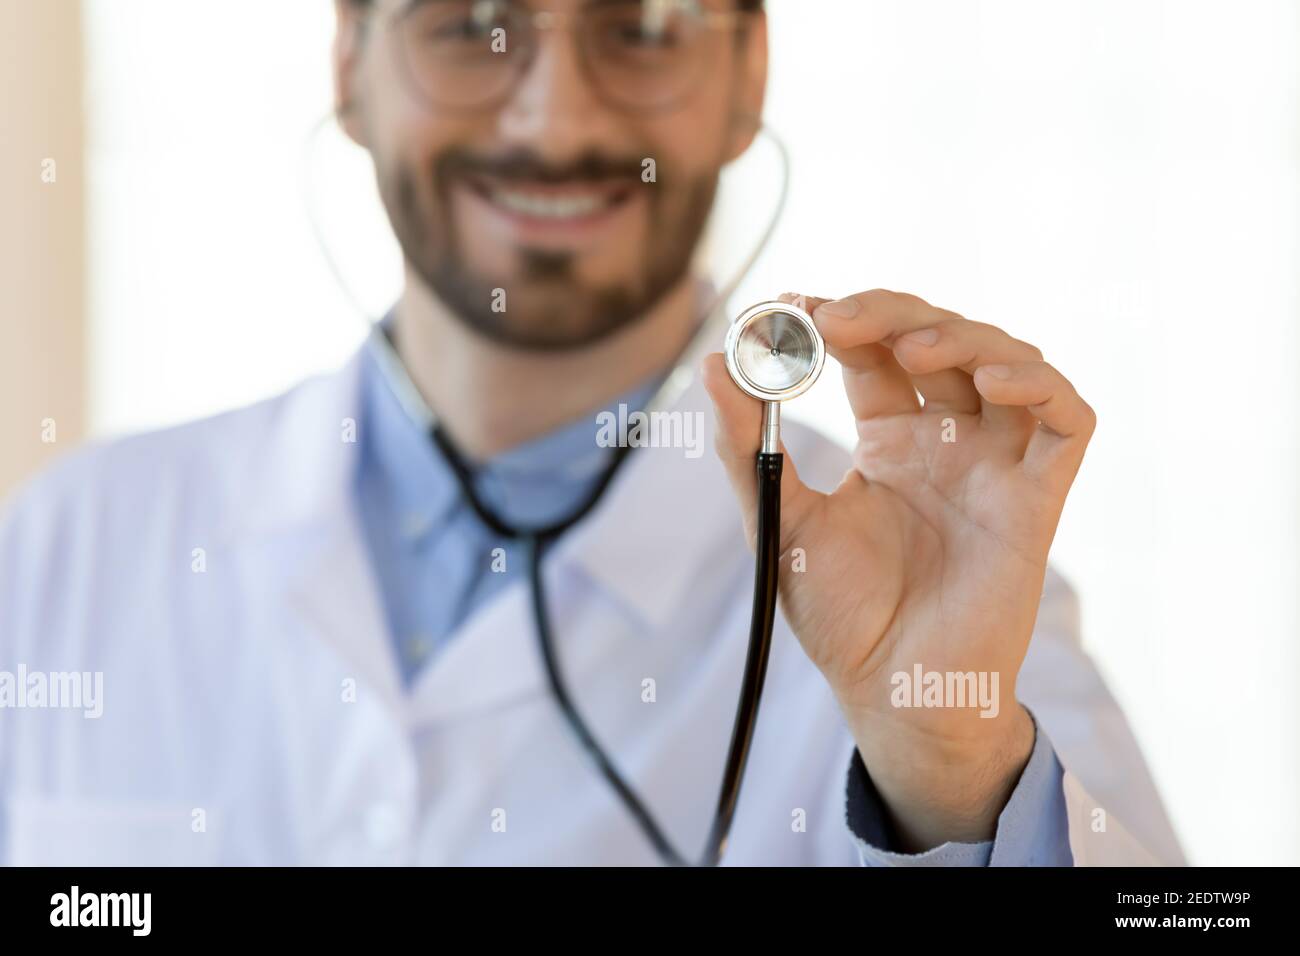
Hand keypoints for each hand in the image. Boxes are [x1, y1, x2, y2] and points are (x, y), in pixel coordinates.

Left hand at [703, 290, 1095, 850]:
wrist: (891, 692)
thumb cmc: (841, 615)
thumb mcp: (782, 518)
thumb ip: (748, 445)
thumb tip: (714, 363)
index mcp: (891, 441)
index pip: (878, 352)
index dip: (843, 318)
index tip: (794, 305)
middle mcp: (948, 442)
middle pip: (941, 339)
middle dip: (892, 314)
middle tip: (836, 318)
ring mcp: (995, 466)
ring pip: (1008, 362)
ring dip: (964, 336)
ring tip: (906, 345)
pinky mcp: (1036, 500)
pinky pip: (1067, 424)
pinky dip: (1041, 386)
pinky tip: (992, 380)